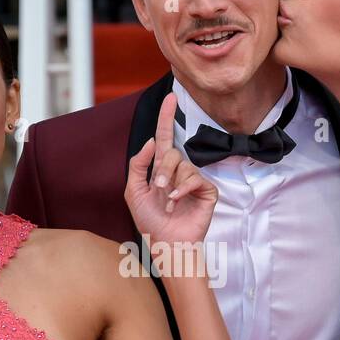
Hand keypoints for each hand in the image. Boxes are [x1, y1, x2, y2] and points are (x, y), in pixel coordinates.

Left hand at [124, 92, 217, 245]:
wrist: (166, 243)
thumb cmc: (150, 221)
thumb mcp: (133, 191)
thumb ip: (138, 164)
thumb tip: (152, 141)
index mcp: (160, 169)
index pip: (165, 137)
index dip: (167, 117)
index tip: (172, 97)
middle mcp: (178, 171)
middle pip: (171, 153)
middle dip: (162, 170)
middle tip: (158, 188)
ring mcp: (193, 181)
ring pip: (183, 166)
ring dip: (171, 184)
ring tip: (167, 203)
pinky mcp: (207, 191)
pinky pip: (195, 179)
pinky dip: (183, 190)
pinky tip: (177, 201)